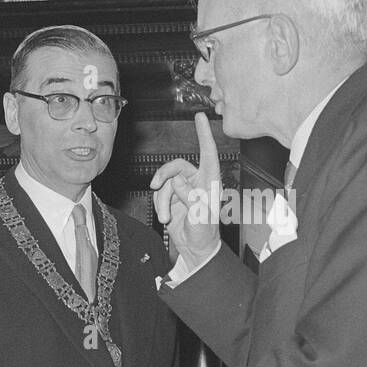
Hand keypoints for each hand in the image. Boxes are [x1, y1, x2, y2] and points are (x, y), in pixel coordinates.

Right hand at [150, 110, 221, 270]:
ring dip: (162, 200)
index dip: (204, 134)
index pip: (208, 153)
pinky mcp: (173, 199)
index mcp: (210, 182)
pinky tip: (165, 217)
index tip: (201, 116)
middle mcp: (197, 182)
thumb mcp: (200, 215)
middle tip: (156, 186)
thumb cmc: (205, 234)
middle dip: (164, 175)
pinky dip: (160, 205)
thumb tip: (176, 181)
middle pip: (176, 166)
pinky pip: (160, 194)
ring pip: (165, 182)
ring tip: (166, 217)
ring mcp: (184, 190)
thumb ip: (189, 196)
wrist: (195, 250)